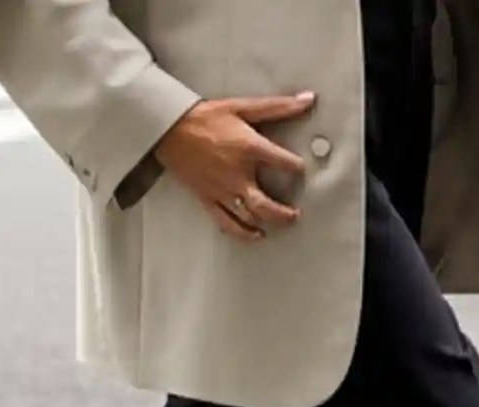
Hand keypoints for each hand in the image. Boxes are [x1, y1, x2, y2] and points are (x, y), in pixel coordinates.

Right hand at [153, 91, 315, 240]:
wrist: (169, 127)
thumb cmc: (205, 116)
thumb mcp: (243, 106)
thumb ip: (278, 107)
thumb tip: (309, 100)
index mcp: (250, 148)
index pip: (285, 163)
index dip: (297, 168)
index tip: (300, 170)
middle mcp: (237, 174)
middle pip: (267, 204)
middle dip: (285, 213)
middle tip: (296, 214)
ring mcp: (221, 189)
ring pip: (249, 216)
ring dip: (269, 223)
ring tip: (282, 223)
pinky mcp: (207, 198)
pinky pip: (226, 221)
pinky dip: (242, 232)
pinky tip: (255, 235)